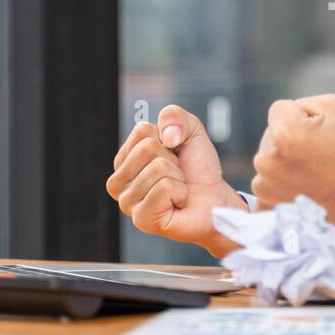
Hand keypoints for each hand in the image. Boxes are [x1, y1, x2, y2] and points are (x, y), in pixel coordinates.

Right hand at [106, 105, 247, 257]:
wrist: (215, 199)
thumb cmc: (198, 169)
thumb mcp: (191, 131)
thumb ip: (174, 115)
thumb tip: (166, 135)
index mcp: (124, 159)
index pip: (143, 130)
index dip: (168, 139)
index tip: (174, 155)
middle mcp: (118, 182)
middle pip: (147, 148)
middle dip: (172, 160)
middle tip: (178, 175)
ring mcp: (127, 203)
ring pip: (157, 169)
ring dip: (178, 178)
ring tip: (178, 190)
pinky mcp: (142, 219)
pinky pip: (164, 189)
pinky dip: (180, 193)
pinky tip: (178, 203)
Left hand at [251, 94, 334, 249]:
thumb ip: (306, 102)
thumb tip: (290, 113)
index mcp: (284, 133)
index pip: (279, 108)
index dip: (301, 116)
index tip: (319, 132)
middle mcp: (266, 160)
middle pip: (271, 132)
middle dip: (291, 137)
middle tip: (318, 153)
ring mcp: (264, 184)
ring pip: (269, 155)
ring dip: (284, 159)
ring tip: (312, 171)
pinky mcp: (266, 202)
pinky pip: (266, 180)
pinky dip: (279, 181)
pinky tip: (300, 185)